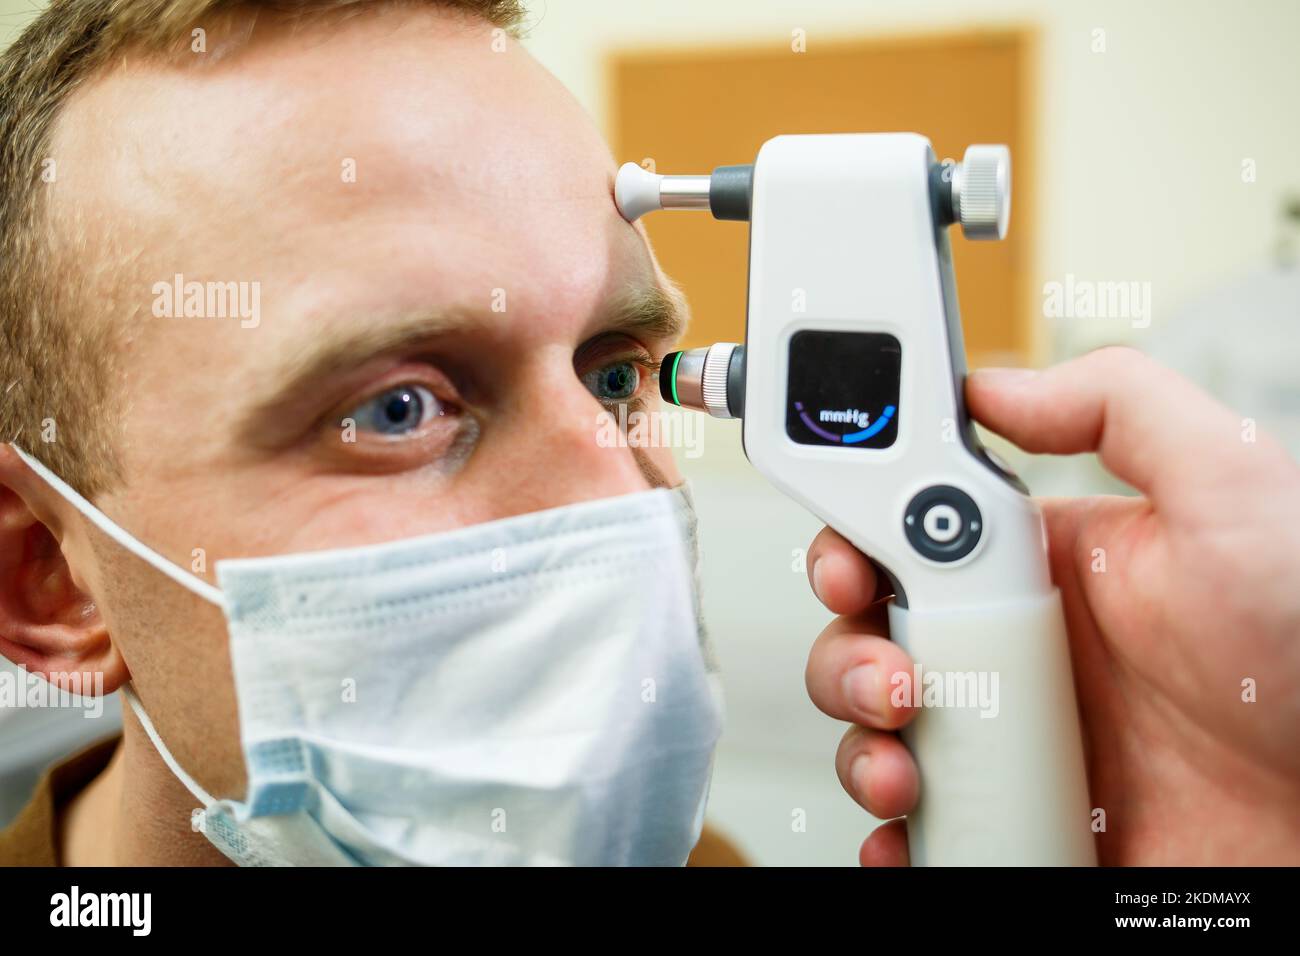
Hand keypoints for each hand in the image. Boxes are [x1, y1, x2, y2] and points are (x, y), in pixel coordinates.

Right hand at [803, 347, 1299, 864]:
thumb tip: (995, 384)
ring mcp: (1020, 737)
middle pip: (877, 633)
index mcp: (1047, 563)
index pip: (914, 533)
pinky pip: (931, 823)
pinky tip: (911, 830)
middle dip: (849, 653)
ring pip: (885, 728)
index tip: (850, 569)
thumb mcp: (1233, 489)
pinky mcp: (1029, 818)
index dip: (859, 544)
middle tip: (893, 678)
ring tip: (907, 766)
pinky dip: (893, 833)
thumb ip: (1120, 406)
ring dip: (862, 745)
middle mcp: (1022, 647)